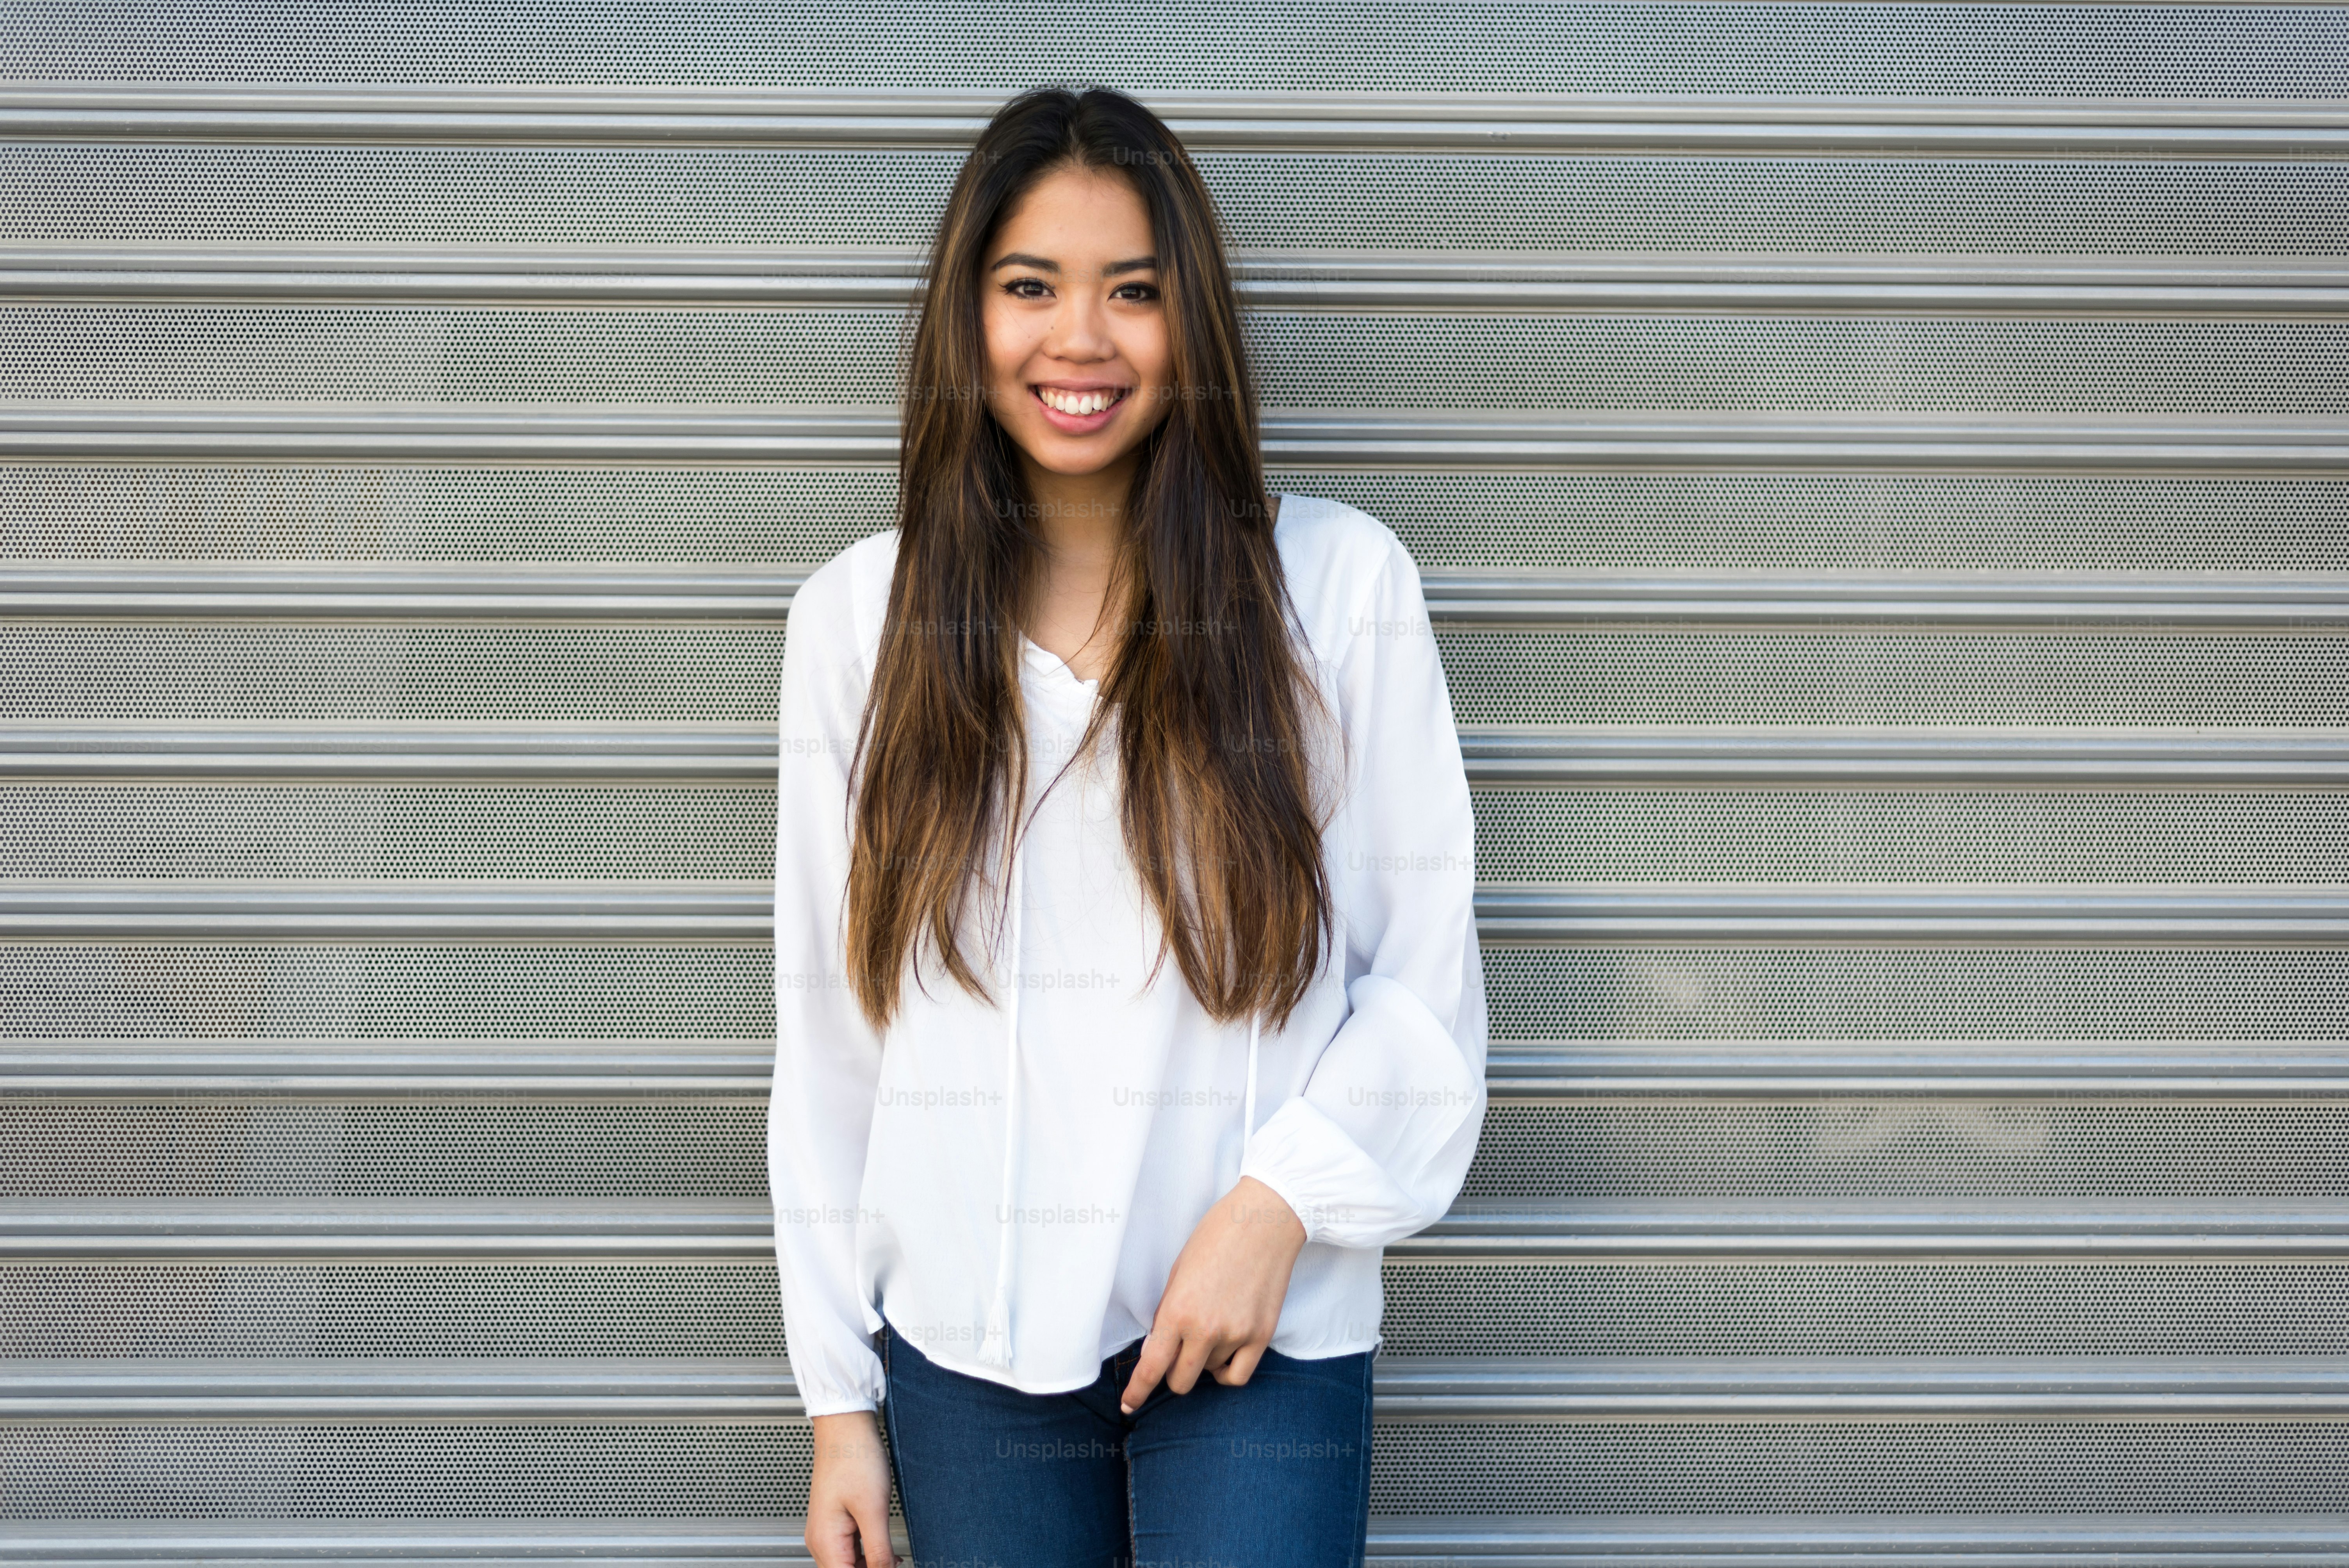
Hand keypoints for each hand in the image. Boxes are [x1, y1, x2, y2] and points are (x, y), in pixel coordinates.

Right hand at [805, 1409, 895, 1567]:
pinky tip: (887, 1552)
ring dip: (871, 1566)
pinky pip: (850, 1550)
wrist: (847, 1428)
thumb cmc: (855, 1459)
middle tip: (895, 1563)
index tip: (890, 1567)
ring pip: (848, 1565)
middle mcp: (821, 1540)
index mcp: (825, 1541)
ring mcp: (826, 1531)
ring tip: (894, 1560)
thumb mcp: (874, 1510)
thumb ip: (879, 1551)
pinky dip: (868, 1555)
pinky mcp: (835, 1522)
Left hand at [1119, 1174, 1307, 1411]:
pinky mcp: (1262, 1335)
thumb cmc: (1215, 1239)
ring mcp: (1237, 1335)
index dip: (1136, 1392)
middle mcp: (1206, 1330)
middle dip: (1172, 1372)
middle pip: (1180, 1381)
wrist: (1264, 1221)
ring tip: (1211, 1325)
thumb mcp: (1177, 1274)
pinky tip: (1224, 1354)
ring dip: (1203, 1360)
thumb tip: (1159, 1351)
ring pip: (1209, 1373)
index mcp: (1177, 1311)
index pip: (1151, 1368)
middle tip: (1176, 1353)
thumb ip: (1167, 1316)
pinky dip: (1226, 1371)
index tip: (1128, 1405)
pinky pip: (1237, 1376)